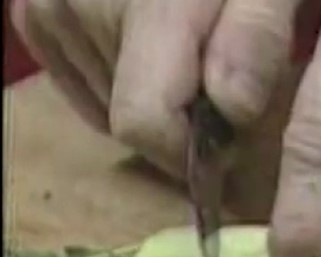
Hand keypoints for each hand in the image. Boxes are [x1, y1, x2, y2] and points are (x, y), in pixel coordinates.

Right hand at [10, 0, 301, 178]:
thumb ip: (256, 35)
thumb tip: (230, 110)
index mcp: (147, 7)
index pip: (144, 123)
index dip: (193, 149)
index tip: (233, 140)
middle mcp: (81, 7)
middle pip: (128, 115)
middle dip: (184, 121)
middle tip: (228, 86)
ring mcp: (50, 4)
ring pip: (102, 100)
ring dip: (152, 98)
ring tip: (195, 56)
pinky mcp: (35, 6)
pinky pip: (72, 73)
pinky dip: (113, 79)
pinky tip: (152, 59)